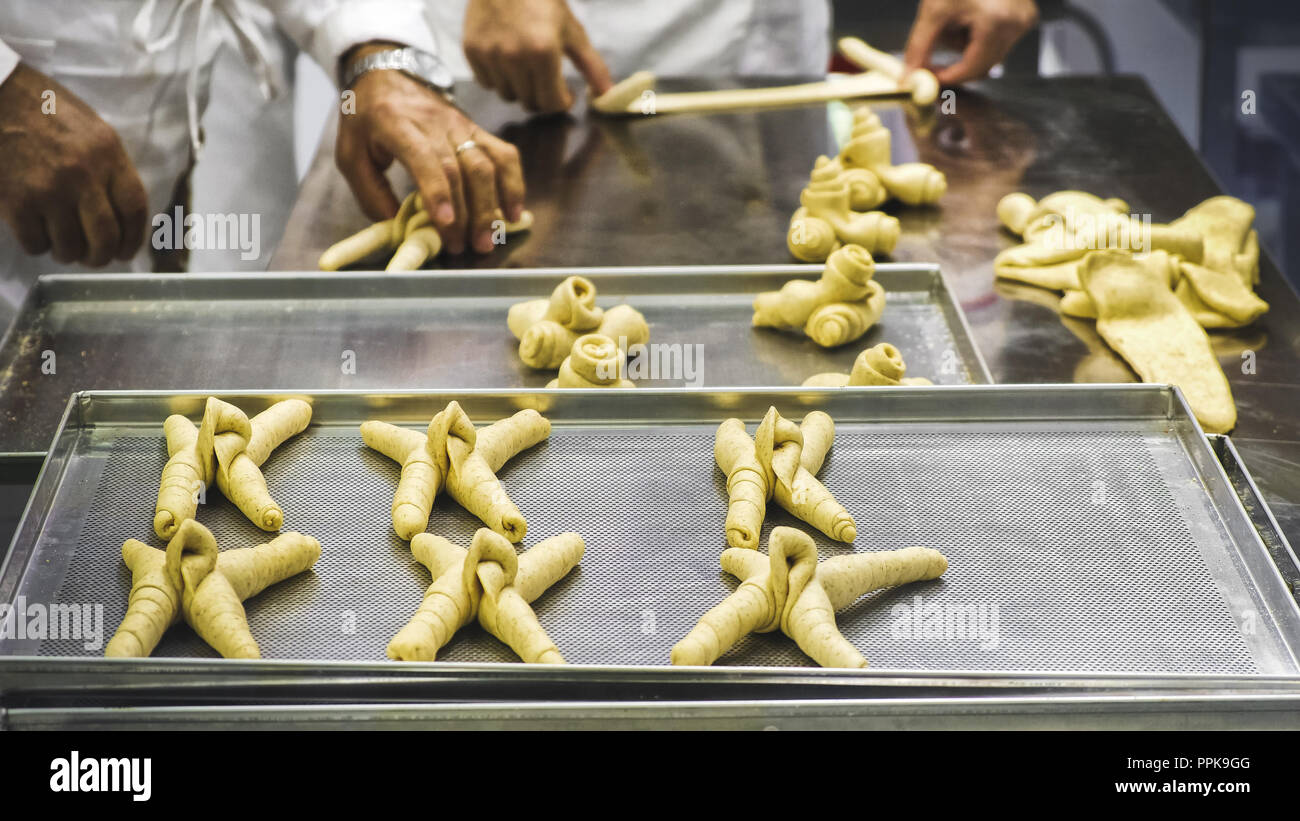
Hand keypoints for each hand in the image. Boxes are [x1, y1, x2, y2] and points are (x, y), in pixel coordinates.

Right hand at [0, 64, 147, 265]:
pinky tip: (33, 228)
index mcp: (107, 154)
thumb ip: (109, 168)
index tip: (125, 251)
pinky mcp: (17, 202)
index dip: (134, 239)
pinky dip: (36, 244)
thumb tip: (121, 215)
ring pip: (70, 247)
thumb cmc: (42, 110)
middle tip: (91, 257)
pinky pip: (35, 244)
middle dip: (100, 257)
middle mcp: (83, 175)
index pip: (134, 210)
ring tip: (59, 241)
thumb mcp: (90, 129)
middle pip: (105, 238)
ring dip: (66, 252)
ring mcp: (49, 190)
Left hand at [335, 58, 525, 254]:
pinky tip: (514, 213)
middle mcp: (435, 122)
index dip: (438, 192)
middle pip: (463, 168)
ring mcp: (461, 125)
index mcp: (396, 124)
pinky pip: (504, 155)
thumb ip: (370, 193)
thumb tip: (399, 229)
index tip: (446, 223)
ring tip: (489, 237)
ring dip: (493, 204)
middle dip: (469, 212)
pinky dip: (514, 184)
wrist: (387, 74)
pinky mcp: (477, 129)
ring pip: (489, 163)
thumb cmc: (365, 120)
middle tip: (467, 247)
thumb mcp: (349, 155)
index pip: (425, 158)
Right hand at [463, 0, 612, 112]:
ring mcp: (490, 54)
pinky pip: (486, 83)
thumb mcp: (572, 31)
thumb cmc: (544, 1)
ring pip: (507, 95)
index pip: (551, 103)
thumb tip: (607, 94)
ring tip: (526, 67)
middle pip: (529, 102)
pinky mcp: (471, 50)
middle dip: (542, 96)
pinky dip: (498, 78)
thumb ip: (592, 66)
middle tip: (547, 79)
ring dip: (520, 88)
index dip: (562, 102)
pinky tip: (507, 61)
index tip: (565, 93)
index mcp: (543, 52)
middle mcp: (513, 57)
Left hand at [904, 0, 1038, 84]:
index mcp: (996, 21)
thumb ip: (919, 47)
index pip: (972, 68)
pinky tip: (970, 16)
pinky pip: (998, 41)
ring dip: (966, 47)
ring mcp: (1025, 20)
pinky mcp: (1025, 16)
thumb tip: (908, 77)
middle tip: (932, 60)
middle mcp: (1017, 23)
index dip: (948, 77)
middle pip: (982, 66)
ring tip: (955, 20)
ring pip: (989, 55)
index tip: (927, 78)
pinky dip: (979, 36)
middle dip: (955, 63)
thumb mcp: (934, 10)